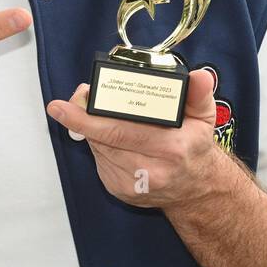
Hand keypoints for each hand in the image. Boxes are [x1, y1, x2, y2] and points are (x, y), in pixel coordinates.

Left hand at [45, 67, 225, 209]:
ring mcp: (133, 184)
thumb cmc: (195, 148)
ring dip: (91, 129)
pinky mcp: (120, 190)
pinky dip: (99, 144)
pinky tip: (107, 134)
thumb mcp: (204, 117)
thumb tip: (199, 76)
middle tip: (66, 104)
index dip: (87, 118)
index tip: (61, 107)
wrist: (196, 189)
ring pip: (98, 148)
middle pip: (103, 138)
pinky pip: (100, 160)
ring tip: (93, 111)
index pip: (119, 130)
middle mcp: (150, 170)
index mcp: (170, 147)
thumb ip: (199, 93)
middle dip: (81, 119)